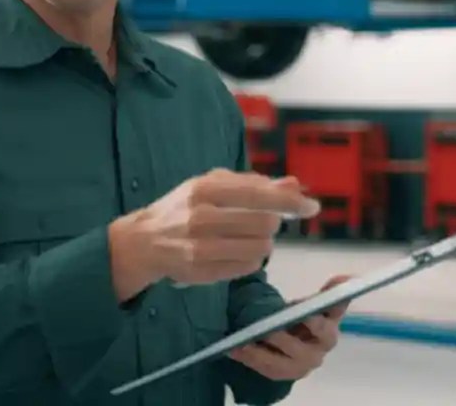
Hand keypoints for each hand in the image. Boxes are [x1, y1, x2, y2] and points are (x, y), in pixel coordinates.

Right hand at [111, 170, 319, 293]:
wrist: (144, 241)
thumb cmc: (185, 207)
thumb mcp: (214, 185)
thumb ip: (254, 184)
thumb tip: (294, 185)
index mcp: (205, 188)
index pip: (259, 194)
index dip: (290, 202)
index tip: (311, 207)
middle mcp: (201, 216)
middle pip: (263, 224)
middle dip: (273, 224)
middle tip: (266, 223)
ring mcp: (199, 247)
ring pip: (259, 249)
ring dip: (264, 244)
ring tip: (250, 238)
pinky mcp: (201, 271)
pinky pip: (247, 268)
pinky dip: (251, 261)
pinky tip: (238, 253)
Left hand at [228, 274, 353, 381]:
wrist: (298, 348)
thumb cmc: (309, 323)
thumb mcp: (317, 307)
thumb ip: (329, 294)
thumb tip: (349, 278)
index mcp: (329, 333)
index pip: (325, 328)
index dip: (316, 322)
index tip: (306, 314)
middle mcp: (318, 353)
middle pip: (298, 348)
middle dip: (283, 337)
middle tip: (268, 327)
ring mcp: (300, 367)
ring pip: (279, 362)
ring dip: (261, 352)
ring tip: (244, 341)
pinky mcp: (283, 375)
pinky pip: (265, 368)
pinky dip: (250, 359)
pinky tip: (234, 349)